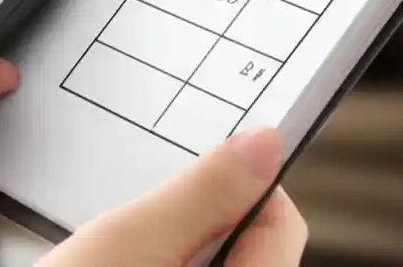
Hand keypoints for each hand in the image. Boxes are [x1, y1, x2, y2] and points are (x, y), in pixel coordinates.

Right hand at [39, 128, 305, 266]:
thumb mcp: (126, 241)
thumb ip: (201, 193)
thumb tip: (262, 146)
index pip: (281, 223)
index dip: (237, 187)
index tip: (191, 177)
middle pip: (248, 255)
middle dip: (199, 228)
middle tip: (140, 229)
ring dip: (176, 258)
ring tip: (121, 263)